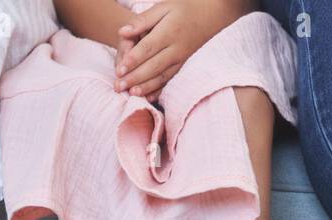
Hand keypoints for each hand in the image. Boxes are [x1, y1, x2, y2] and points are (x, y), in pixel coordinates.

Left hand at [115, 1, 251, 98]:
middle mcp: (176, 48)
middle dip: (135, 78)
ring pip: (162, 76)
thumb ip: (143, 20)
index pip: (148, 48)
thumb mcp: (164, 7)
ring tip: (131, 94)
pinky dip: (159, 90)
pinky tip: (148, 98)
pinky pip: (170, 80)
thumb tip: (123, 32)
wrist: (212, 15)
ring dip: (146, 87)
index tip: (120, 69)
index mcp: (169, 31)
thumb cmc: (183, 8)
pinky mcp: (183, 66)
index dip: (133, 59)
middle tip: (119, 87)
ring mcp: (181, 59)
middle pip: (153, 66)